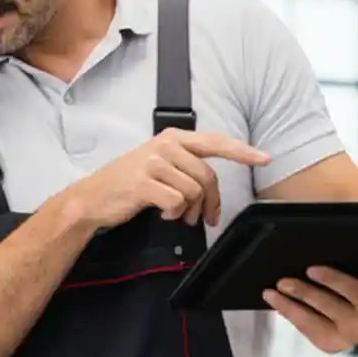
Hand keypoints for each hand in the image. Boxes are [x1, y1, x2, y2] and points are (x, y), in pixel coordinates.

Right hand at [64, 128, 270, 230]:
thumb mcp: (157, 165)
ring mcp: (153, 162)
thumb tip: (212, 186)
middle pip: (208, 175)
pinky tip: (162, 213)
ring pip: (194, 191)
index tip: (265, 157)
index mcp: (171, 138)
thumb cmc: (127, 185)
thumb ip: (184, 165)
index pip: (214, 142)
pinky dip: (173, 214)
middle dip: (211, 201)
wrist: (92, 199)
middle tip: (207, 218)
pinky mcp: (145, 183)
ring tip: (176, 215)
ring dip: (189, 210)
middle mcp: (164, 146)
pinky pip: (177, 202)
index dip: (242, 151)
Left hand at [262, 251, 357, 353]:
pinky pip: (306, 327)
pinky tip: (273, 299)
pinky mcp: (331, 344)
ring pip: (315, 318)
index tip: (311, 269)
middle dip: (308, 291)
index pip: (355, 289)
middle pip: (333, 304)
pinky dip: (288, 312)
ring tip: (275, 288)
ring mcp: (348, 334)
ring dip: (293, 302)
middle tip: (285, 279)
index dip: (335, 279)